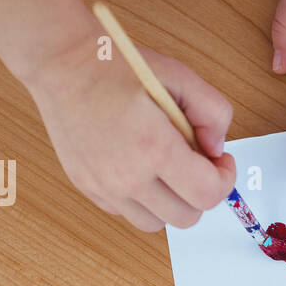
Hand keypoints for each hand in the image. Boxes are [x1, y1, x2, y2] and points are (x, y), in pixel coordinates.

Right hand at [27, 39, 235, 230]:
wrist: (61, 62)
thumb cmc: (116, 64)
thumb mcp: (179, 76)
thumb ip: (213, 112)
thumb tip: (217, 148)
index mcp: (155, 147)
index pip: (207, 195)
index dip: (225, 181)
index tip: (221, 162)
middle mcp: (128, 176)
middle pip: (186, 217)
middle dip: (201, 194)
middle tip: (198, 165)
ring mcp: (104, 185)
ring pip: (155, 223)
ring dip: (170, 203)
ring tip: (167, 170)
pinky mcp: (86, 186)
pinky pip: (125, 212)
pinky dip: (141, 200)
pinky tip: (140, 168)